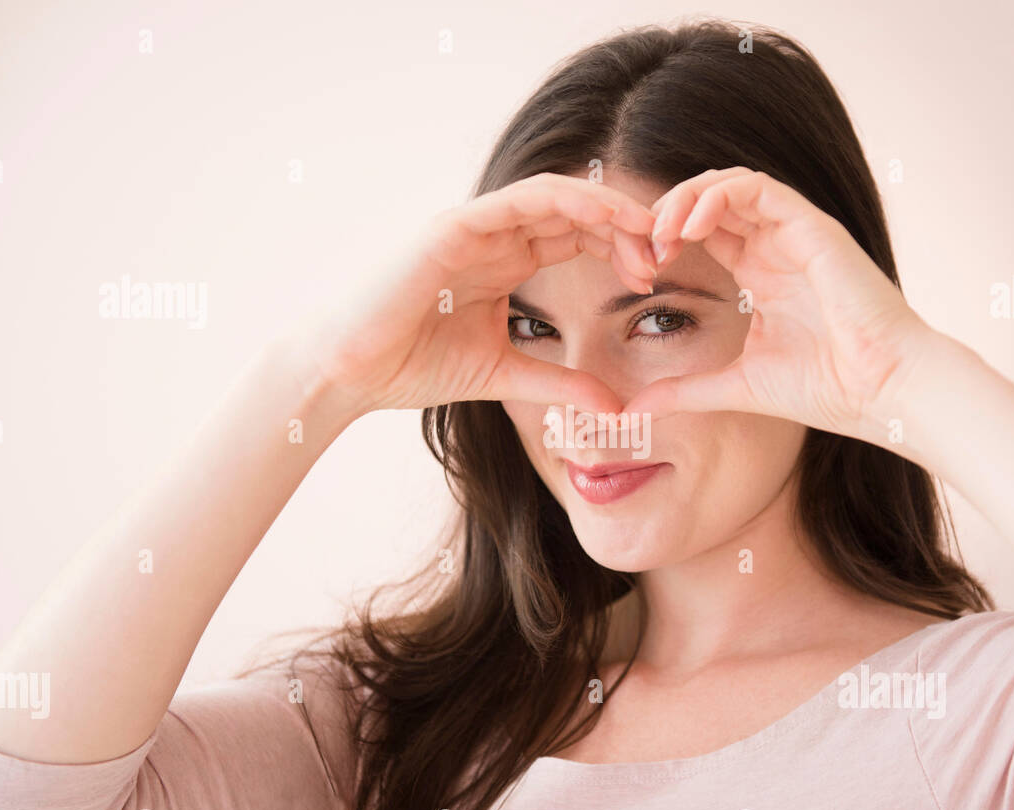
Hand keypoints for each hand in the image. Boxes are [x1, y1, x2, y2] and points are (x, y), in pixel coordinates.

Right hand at [293, 173, 658, 416]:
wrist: (349, 372)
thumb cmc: (410, 366)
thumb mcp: (505, 376)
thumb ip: (560, 383)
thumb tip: (615, 408)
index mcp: (505, 263)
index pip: (577, 239)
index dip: (622, 250)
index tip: (656, 278)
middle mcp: (495, 238)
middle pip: (576, 214)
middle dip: (626, 229)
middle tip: (664, 254)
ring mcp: (475, 227)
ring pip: (556, 195)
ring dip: (606, 208)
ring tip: (646, 229)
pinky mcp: (455, 226)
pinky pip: (521, 198)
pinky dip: (566, 200)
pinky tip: (602, 216)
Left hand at [626, 167, 942, 443]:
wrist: (884, 391)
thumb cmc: (828, 389)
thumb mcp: (736, 387)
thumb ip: (686, 391)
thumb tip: (635, 410)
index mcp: (761, 274)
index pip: (703, 233)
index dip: (664, 241)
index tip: (638, 272)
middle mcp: (776, 247)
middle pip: (709, 201)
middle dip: (666, 215)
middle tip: (640, 247)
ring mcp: (795, 233)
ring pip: (729, 185)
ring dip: (686, 200)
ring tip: (661, 234)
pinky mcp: (812, 226)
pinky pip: (757, 188)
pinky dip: (718, 196)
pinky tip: (691, 227)